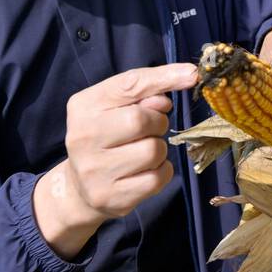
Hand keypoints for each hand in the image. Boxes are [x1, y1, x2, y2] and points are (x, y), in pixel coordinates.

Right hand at [32, 62, 199, 259]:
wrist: (79, 187)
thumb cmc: (105, 136)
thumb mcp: (115, 106)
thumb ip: (142, 91)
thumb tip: (175, 87)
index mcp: (84, 106)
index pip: (129, 85)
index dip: (163, 78)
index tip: (191, 74)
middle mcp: (83, 137)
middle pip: (142, 120)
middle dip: (158, 122)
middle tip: (150, 129)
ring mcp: (95, 171)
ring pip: (154, 151)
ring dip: (160, 149)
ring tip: (143, 151)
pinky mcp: (112, 197)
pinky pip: (158, 178)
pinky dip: (162, 171)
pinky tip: (147, 170)